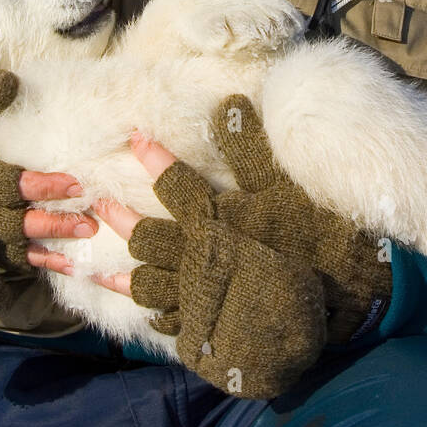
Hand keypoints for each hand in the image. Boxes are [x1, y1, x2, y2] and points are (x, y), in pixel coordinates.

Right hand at [0, 70, 94, 367]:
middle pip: (2, 223)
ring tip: (82, 246)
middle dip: (47, 224)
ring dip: (42, 248)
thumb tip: (12, 85)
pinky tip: (60, 263)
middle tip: (89, 223)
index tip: (74, 184)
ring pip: (0, 245)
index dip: (36, 186)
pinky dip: (27, 260)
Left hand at [92, 129, 327, 399]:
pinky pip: (167, 317)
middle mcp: (198, 256)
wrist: (332, 300)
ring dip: (118, 272)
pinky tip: (140, 303)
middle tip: (95, 202)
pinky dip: (148, 308)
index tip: (135, 137)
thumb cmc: (309, 237)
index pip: (173, 182)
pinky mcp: (207, 324)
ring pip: (145, 282)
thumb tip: (230, 102)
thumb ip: (250, 147)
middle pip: (145, 236)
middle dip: (117, 216)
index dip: (152, 157)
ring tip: (94, 262)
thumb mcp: (281, 186)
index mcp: (214, 219)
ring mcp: (199, 295)